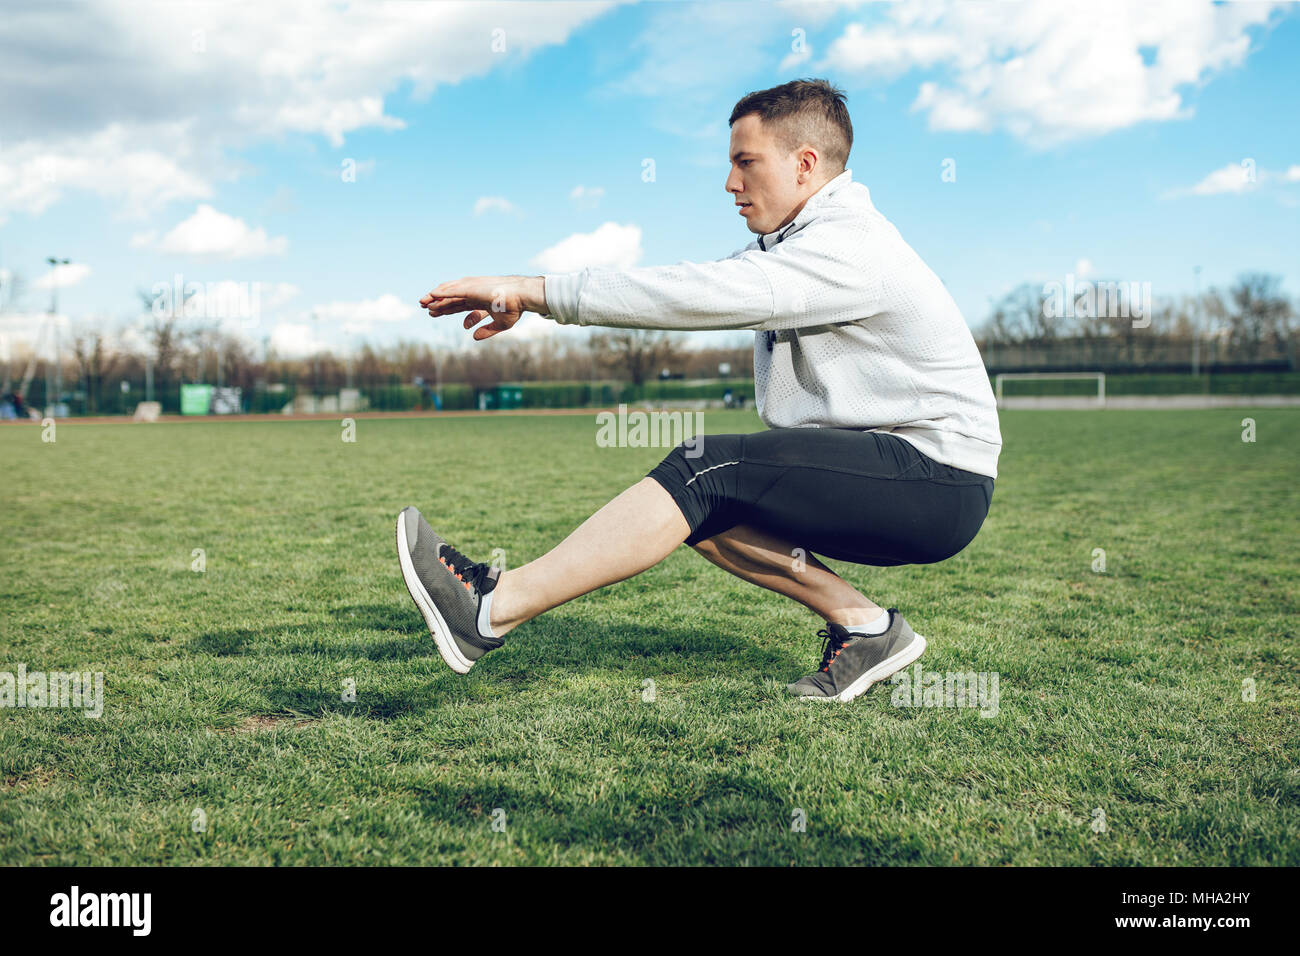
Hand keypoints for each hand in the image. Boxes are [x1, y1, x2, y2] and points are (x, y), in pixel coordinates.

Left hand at [419, 275, 544, 340]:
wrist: (522, 297)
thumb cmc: (514, 307)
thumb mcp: (500, 324)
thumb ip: (487, 331)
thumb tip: (473, 337)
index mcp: (479, 300)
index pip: (457, 304)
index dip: (444, 308)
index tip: (433, 313)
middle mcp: (473, 293)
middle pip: (450, 298)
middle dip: (436, 302)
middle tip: (423, 307)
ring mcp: (472, 289)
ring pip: (449, 293)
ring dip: (435, 297)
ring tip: (422, 302)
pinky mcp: (472, 288)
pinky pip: (453, 291)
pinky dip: (442, 293)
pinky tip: (431, 295)